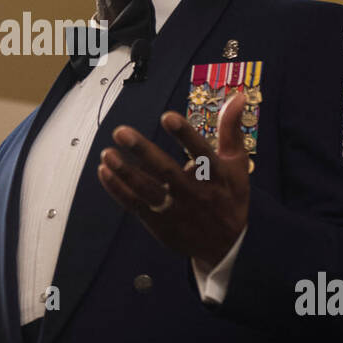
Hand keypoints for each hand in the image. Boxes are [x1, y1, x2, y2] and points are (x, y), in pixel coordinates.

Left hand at [97, 90, 250, 266]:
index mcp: (216, 175)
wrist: (226, 246)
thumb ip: (231, 129)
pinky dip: (118, 190)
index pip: (200, 152)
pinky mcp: (159, 223)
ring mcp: (175, 210)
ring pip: (146, 190)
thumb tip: (237, 96)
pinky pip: (134, 205)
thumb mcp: (237, 164)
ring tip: (107, 153)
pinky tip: (105, 172)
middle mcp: (195, 193)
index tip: (167, 116)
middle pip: (166, 171)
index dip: (184, 135)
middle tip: (121, 132)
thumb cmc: (230, 197)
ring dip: (124, 172)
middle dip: (143, 151)